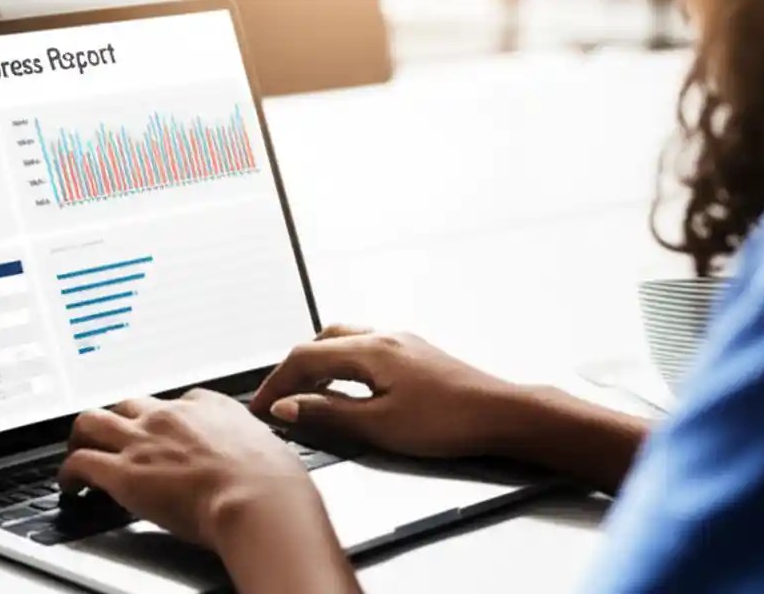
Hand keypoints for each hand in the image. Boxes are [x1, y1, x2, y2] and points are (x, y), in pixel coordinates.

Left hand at [59, 389, 320, 549]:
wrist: (259, 499)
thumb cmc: (272, 483)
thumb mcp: (267, 445)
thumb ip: (248, 443)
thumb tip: (254, 453)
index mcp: (207, 405)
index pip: (174, 402)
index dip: (163, 419)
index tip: (160, 433)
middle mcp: (170, 415)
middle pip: (128, 403)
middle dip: (118, 419)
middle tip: (112, 437)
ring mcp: (142, 441)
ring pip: (91, 421)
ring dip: (82, 437)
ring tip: (78, 451)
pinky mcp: (123, 472)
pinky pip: (79, 462)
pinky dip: (69, 474)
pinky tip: (70, 485)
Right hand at [249, 325, 521, 458]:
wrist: (502, 415)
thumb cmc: (449, 421)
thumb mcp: (379, 426)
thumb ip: (329, 413)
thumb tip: (287, 407)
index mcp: (370, 350)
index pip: (304, 357)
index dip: (275, 383)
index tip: (260, 406)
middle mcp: (384, 337)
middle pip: (321, 341)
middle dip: (293, 368)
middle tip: (277, 398)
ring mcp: (401, 342)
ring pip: (344, 341)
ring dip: (317, 363)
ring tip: (305, 392)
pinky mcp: (415, 354)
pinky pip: (364, 348)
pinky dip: (342, 363)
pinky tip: (346, 386)